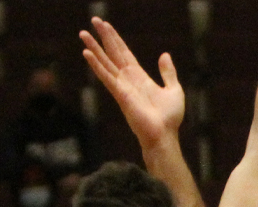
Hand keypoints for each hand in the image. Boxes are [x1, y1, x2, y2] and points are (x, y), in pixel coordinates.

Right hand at [81, 18, 185, 148]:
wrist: (165, 136)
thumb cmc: (169, 119)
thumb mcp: (174, 90)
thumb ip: (168, 72)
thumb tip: (164, 55)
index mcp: (139, 77)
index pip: (124, 53)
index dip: (115, 39)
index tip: (106, 25)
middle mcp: (128, 80)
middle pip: (113, 53)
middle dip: (103, 37)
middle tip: (93, 20)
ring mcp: (122, 87)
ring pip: (105, 62)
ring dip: (94, 47)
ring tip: (83, 33)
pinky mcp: (120, 94)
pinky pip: (106, 76)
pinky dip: (96, 65)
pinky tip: (87, 53)